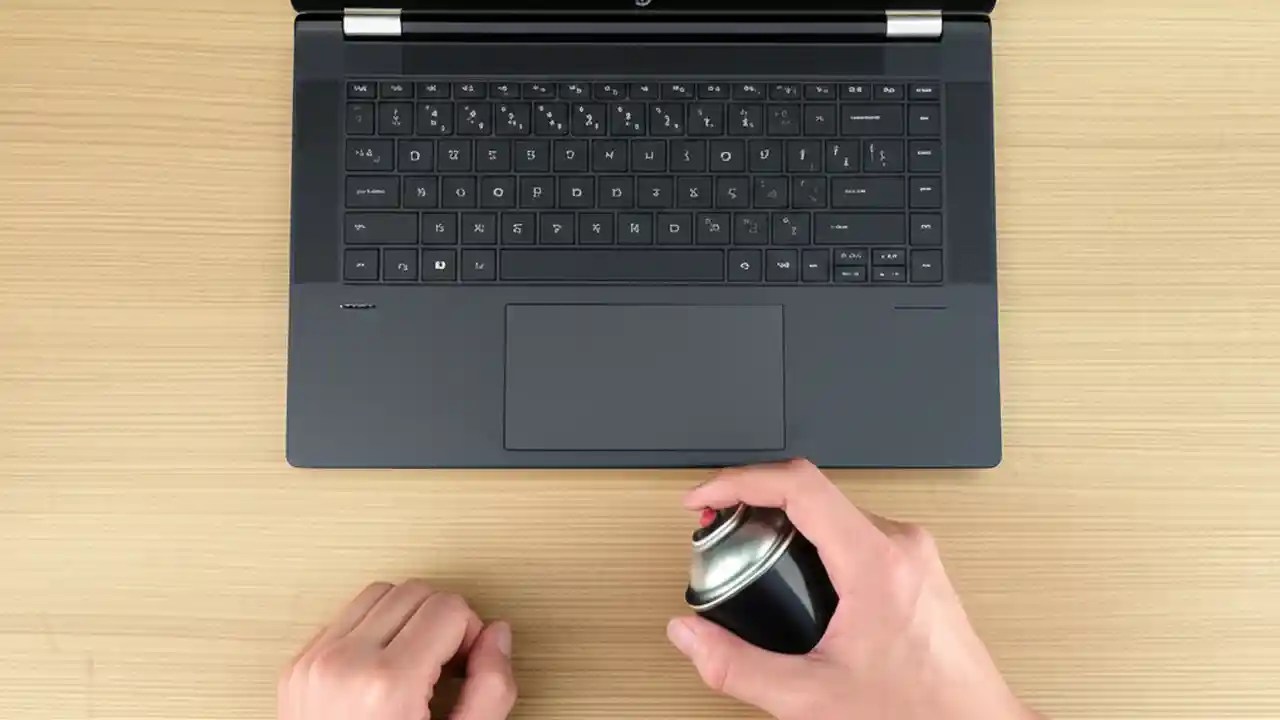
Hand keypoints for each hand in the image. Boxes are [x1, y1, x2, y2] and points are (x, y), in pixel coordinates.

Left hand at [279, 580, 516, 719]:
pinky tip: (385, 669)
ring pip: (380, 594)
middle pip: (416, 592)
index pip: (448, 607)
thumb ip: (492, 690)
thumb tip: (497, 636)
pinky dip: (373, 631)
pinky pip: (346, 617)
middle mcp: (343, 664)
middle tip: (447, 668)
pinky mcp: (296, 668)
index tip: (468, 668)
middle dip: (442, 622)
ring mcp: (313, 663)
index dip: (471, 634)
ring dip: (407, 620)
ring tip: (416, 666)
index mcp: (386, 683)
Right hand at [667, 460, 1039, 719]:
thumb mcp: (813, 699)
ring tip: (746, 546)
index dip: (740, 480)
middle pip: (812, 491)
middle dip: (752, 501)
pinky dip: (812, 538)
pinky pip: (853, 529)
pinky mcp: (915, 565)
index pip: (799, 485)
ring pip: (833, 508)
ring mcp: (912, 551)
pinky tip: (793, 569)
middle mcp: (900, 544)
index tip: (706, 495)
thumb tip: (690, 635)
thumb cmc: (919, 712)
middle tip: (716, 526)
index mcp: (876, 562)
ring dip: (783, 519)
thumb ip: (739, 667)